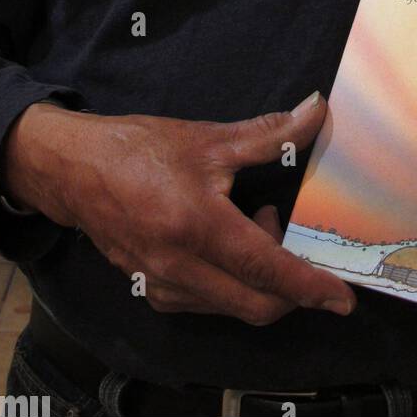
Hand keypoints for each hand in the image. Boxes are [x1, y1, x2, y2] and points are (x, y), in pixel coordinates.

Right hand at [1, 93, 355, 325]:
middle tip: (295, 242)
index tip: (342, 300)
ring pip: (231, 306)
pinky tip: (229, 244)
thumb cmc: (141, 149)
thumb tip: (317, 110)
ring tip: (255, 226)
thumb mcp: (209, 138)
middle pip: (255, 304)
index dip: (309, 286)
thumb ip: (269, 133)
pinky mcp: (151, 289)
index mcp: (199, 226)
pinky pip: (206, 302)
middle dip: (290, 289)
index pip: (267, 269)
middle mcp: (181, 266)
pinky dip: (231, 284)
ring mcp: (163, 284)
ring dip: (259, 279)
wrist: (75, 170)